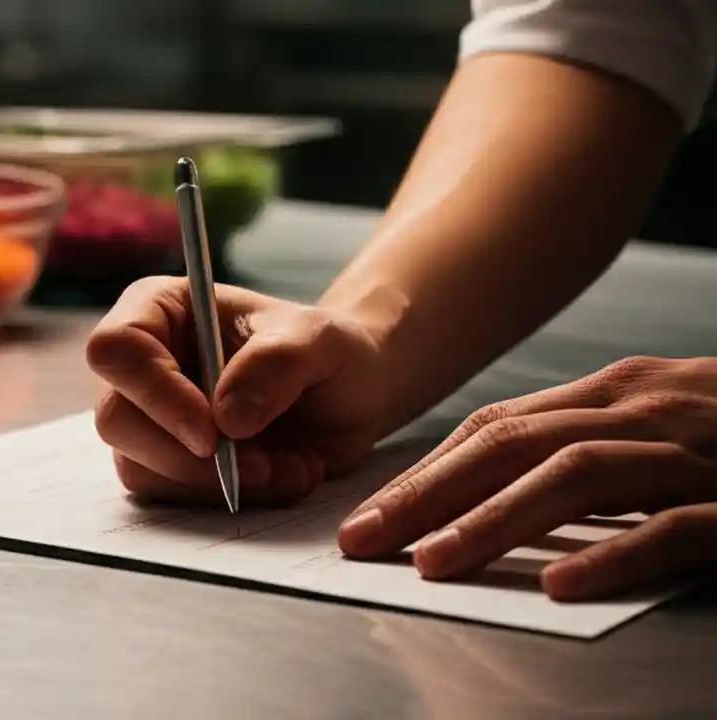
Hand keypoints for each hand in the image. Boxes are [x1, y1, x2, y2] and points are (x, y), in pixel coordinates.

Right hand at [86, 277, 386, 505]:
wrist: (347, 395)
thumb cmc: (326, 351)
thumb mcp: (319, 341)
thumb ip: (276, 363)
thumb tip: (227, 417)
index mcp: (160, 309)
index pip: (116, 348)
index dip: (155, 393)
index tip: (213, 431)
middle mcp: (141, 364)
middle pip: (116, 419)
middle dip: (187, 455)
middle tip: (259, 463)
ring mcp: (148, 418)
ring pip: (140, 467)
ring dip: (216, 482)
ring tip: (288, 466)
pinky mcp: (165, 464)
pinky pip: (170, 497)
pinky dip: (228, 498)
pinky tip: (279, 476)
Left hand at [338, 356, 716, 600]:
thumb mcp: (651, 424)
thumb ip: (578, 444)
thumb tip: (481, 489)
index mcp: (616, 393)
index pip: (497, 426)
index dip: (425, 472)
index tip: (366, 515)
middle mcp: (645, 410)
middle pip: (514, 446)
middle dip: (428, 495)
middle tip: (363, 540)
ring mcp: (697, 454)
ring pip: (577, 479)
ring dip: (494, 522)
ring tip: (433, 564)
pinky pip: (674, 528)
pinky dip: (613, 554)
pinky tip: (561, 584)